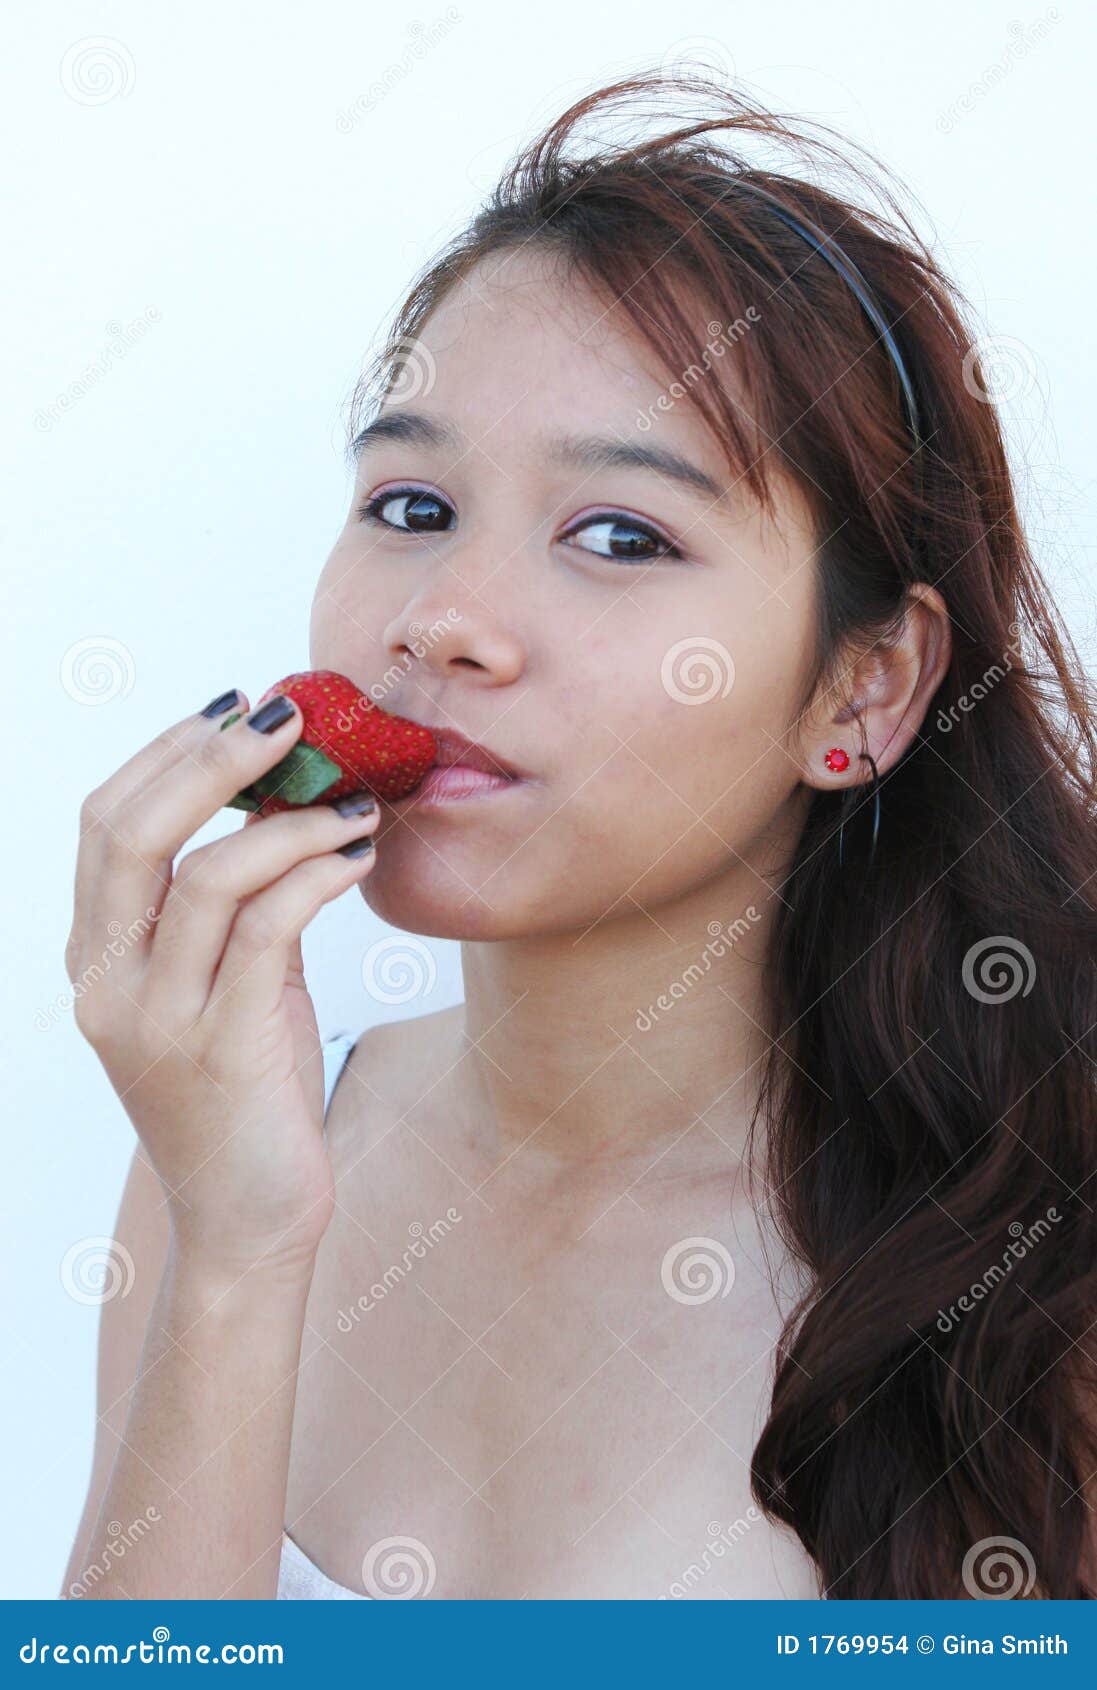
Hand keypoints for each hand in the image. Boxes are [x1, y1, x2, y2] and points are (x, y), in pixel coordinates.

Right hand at [65, 690, 381, 1277]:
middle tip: (289, 715)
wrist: (246, 1224)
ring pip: (208, 876)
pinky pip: (269, 930)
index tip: (235, 705)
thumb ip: (234, 906)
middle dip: (213, 756)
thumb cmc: (243, 1094)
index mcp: (96, 959)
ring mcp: (159, 1020)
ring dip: (291, 819)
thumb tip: (281, 803)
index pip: (105, 823)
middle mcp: (108, 984)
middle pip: (132, 831)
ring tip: (355, 800)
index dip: (166, 751)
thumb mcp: (225, 985)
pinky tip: (359, 855)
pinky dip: (318, 874)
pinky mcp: (223, 1050)